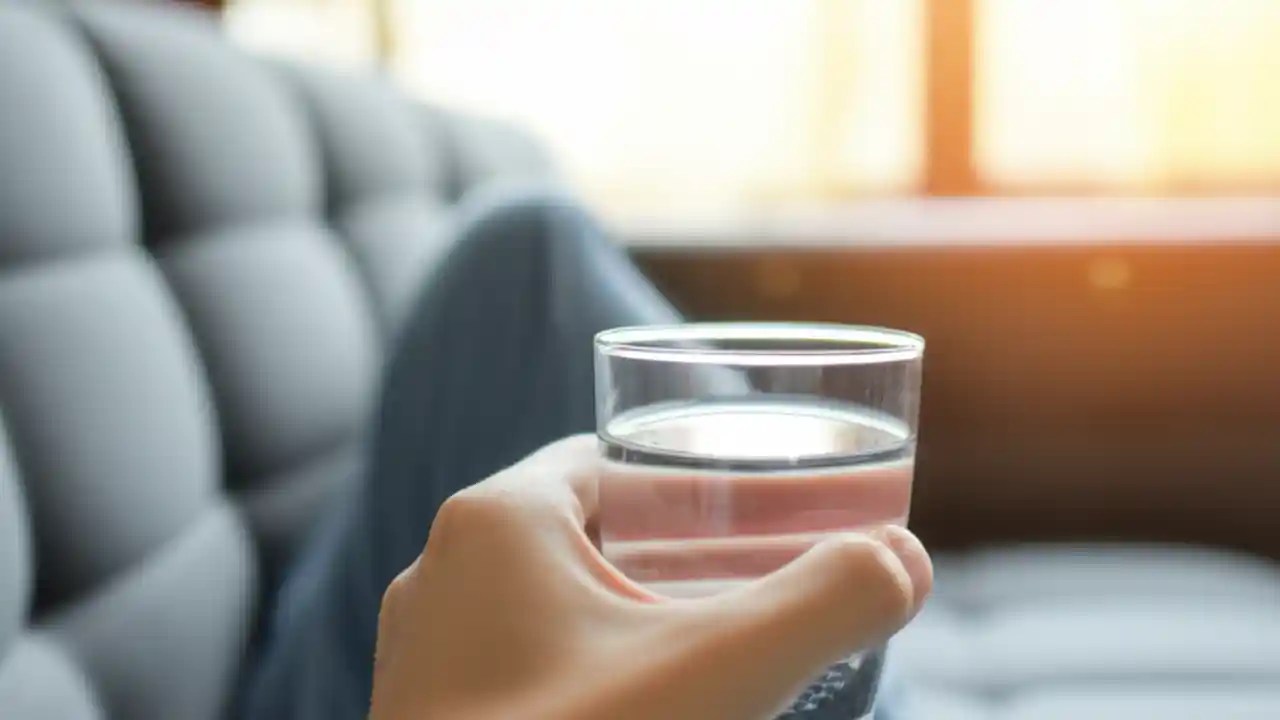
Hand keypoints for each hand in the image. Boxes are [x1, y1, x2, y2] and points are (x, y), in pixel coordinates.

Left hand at [369, 435, 931, 719]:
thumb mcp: (724, 671)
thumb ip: (826, 601)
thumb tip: (905, 561)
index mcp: (497, 520)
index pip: (613, 460)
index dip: (695, 478)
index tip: (763, 509)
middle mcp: (441, 572)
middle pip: (586, 528)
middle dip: (675, 550)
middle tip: (754, 579)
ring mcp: (424, 649)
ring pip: (547, 599)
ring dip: (628, 610)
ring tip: (710, 643)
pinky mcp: (429, 712)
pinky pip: (516, 657)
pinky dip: (585, 664)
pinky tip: (640, 704)